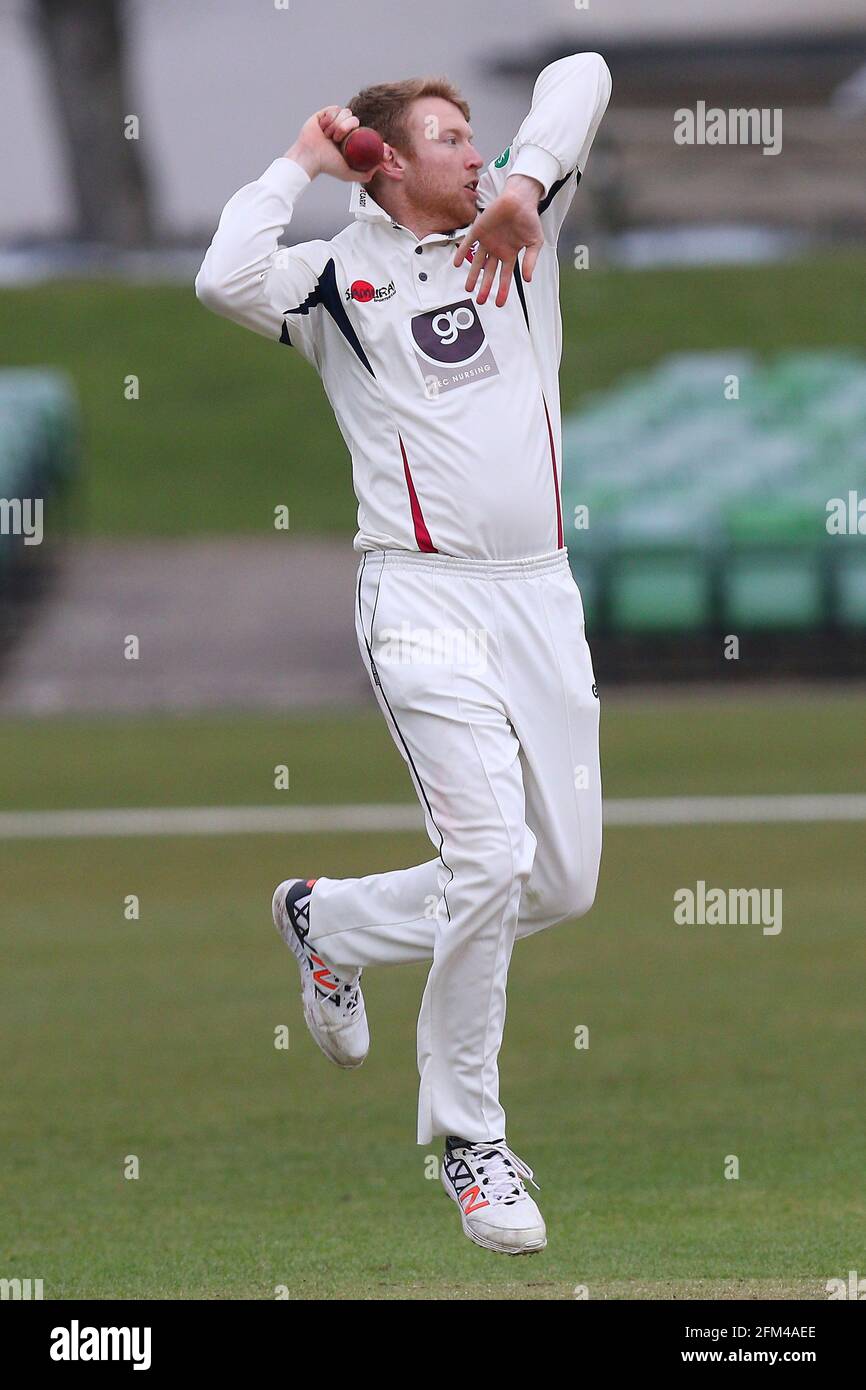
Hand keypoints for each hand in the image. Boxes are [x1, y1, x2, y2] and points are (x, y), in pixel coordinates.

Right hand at [286, 107, 387, 183]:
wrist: (310, 157)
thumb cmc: (327, 166)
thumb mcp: (348, 173)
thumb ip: (365, 175)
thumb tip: (379, 167)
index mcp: (348, 138)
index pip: (358, 126)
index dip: (357, 128)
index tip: (353, 138)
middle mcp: (341, 128)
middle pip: (353, 117)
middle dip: (346, 127)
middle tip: (336, 139)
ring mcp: (332, 121)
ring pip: (344, 112)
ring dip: (337, 124)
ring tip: (328, 135)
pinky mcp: (323, 114)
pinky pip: (334, 109)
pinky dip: (329, 118)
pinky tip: (323, 128)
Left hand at [453, 176, 544, 306]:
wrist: (521, 199)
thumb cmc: (529, 219)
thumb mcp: (535, 243)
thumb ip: (530, 261)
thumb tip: (527, 280)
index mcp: (509, 254)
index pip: (505, 276)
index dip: (502, 290)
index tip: (499, 303)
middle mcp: (497, 250)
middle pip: (489, 273)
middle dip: (485, 287)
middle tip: (480, 300)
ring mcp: (487, 241)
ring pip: (477, 262)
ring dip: (473, 275)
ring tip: (468, 288)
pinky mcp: (479, 230)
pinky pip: (468, 243)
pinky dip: (462, 253)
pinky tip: (457, 263)